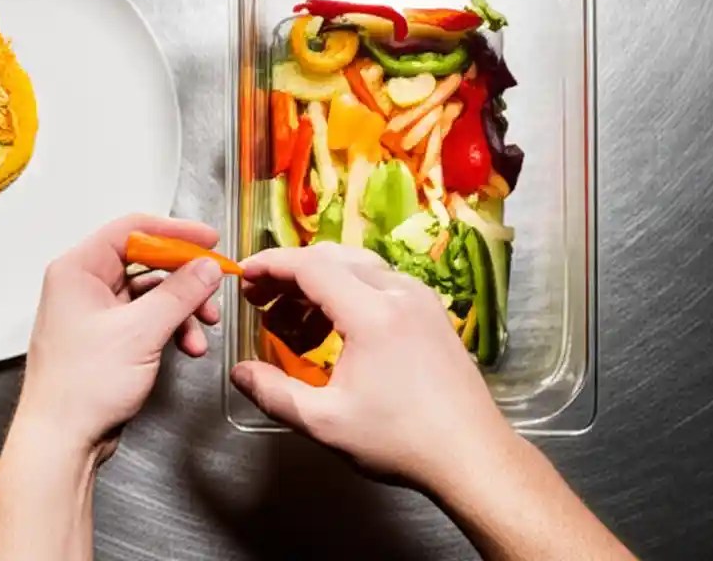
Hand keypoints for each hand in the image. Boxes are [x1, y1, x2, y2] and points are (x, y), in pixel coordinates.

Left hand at [17, 214, 223, 460]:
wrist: (62, 439)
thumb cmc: (79, 388)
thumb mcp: (140, 332)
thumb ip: (179, 293)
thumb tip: (205, 268)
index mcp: (77, 270)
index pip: (132, 230)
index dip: (175, 232)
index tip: (208, 240)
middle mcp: (82, 286)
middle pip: (145, 261)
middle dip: (184, 277)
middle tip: (213, 286)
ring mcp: (94, 313)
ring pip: (150, 293)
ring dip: (182, 308)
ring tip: (203, 327)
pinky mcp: (106, 338)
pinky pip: (146, 318)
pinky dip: (171, 327)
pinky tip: (188, 345)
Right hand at [230, 243, 514, 488]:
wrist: (473, 455)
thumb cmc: (401, 440)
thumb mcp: (325, 422)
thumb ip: (273, 394)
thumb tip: (240, 373)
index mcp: (372, 313)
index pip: (311, 265)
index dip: (270, 265)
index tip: (243, 276)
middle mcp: (399, 293)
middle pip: (334, 257)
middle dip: (290, 272)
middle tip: (260, 298)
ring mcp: (421, 300)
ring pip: (359, 269)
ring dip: (319, 284)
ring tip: (291, 322)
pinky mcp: (432, 314)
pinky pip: (381, 285)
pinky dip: (348, 294)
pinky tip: (333, 331)